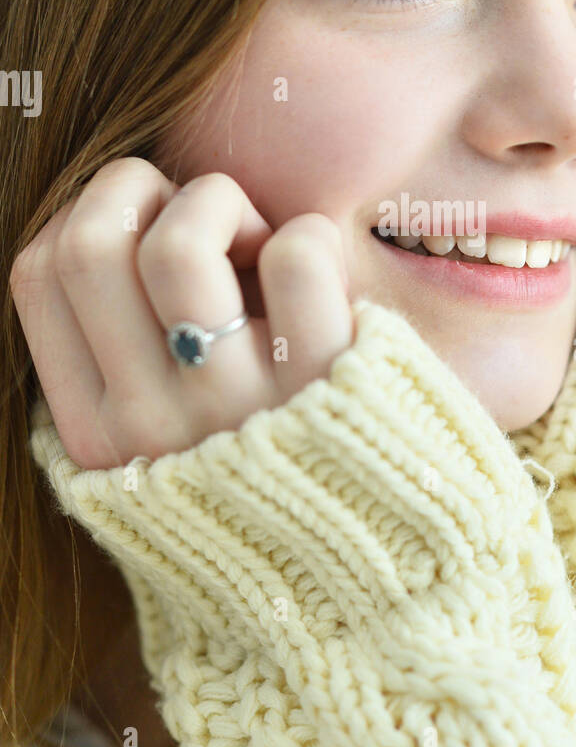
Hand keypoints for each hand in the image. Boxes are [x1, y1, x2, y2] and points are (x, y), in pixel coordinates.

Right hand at [10, 158, 353, 468]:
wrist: (366, 560)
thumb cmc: (266, 462)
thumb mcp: (166, 433)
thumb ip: (126, 348)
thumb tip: (121, 214)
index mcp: (94, 430)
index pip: (38, 272)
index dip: (92, 211)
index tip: (147, 228)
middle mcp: (147, 426)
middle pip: (91, 242)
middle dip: (146, 186)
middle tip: (201, 223)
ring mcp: (233, 408)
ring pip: (178, 243)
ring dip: (220, 203)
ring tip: (257, 244)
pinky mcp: (324, 384)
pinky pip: (295, 258)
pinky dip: (311, 234)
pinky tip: (322, 271)